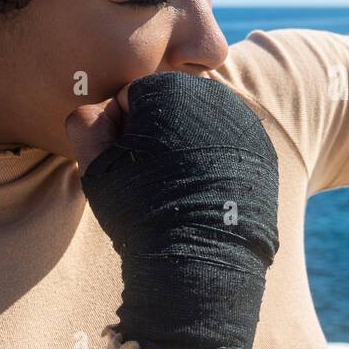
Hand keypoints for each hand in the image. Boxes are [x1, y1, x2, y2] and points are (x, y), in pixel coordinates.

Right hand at [64, 71, 280, 348]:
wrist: (201, 259)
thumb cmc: (141, 211)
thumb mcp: (97, 167)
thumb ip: (85, 124)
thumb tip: (100, 110)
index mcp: (168, 88)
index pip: (131, 99)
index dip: (120, 136)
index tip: (130, 167)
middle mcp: (212, 95)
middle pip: (168, 108)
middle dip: (156, 137)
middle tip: (154, 181)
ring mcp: (242, 122)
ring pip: (198, 126)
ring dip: (185, 149)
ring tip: (180, 189)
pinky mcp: (262, 149)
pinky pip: (228, 147)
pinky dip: (216, 164)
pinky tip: (207, 194)